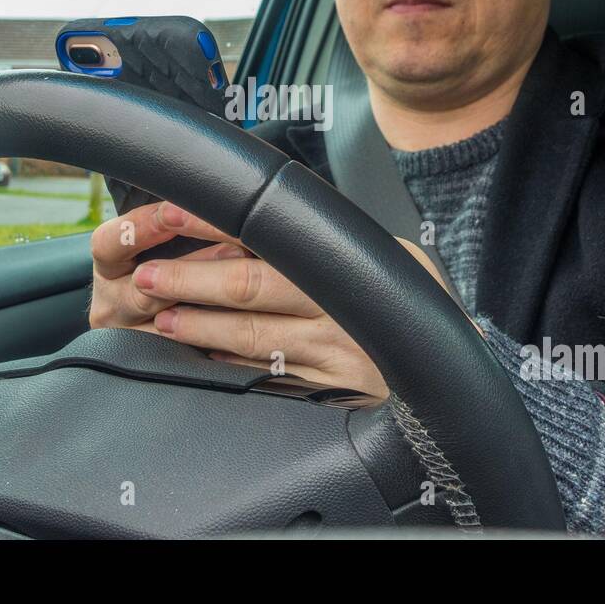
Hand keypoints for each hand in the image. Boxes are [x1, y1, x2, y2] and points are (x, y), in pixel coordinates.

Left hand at [89, 200, 452, 397]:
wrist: (455, 367)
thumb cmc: (408, 299)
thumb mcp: (384, 253)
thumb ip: (326, 240)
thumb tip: (255, 220)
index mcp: (348, 260)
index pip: (268, 234)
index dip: (214, 223)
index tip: (173, 214)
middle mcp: (340, 306)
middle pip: (251, 287)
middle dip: (191, 280)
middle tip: (149, 275)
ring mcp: (334, 352)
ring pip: (253, 337)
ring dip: (200, 325)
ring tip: (164, 317)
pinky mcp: (328, 389)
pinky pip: (269, 373)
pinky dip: (232, 362)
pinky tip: (202, 354)